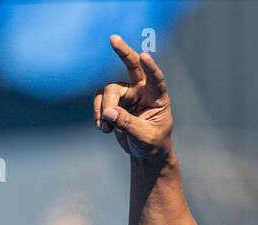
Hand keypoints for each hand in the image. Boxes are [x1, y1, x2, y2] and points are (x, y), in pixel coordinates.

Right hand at [93, 35, 172, 162]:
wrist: (145, 153)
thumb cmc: (153, 144)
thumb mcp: (144, 137)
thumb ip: (128, 124)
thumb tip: (109, 112)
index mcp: (158, 97)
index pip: (156, 79)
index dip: (151, 67)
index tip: (144, 56)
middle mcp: (143, 90)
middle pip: (132, 66)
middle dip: (123, 53)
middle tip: (113, 39)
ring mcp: (127, 93)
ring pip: (110, 90)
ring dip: (105, 107)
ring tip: (106, 128)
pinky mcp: (114, 101)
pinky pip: (100, 98)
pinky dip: (98, 111)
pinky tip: (103, 128)